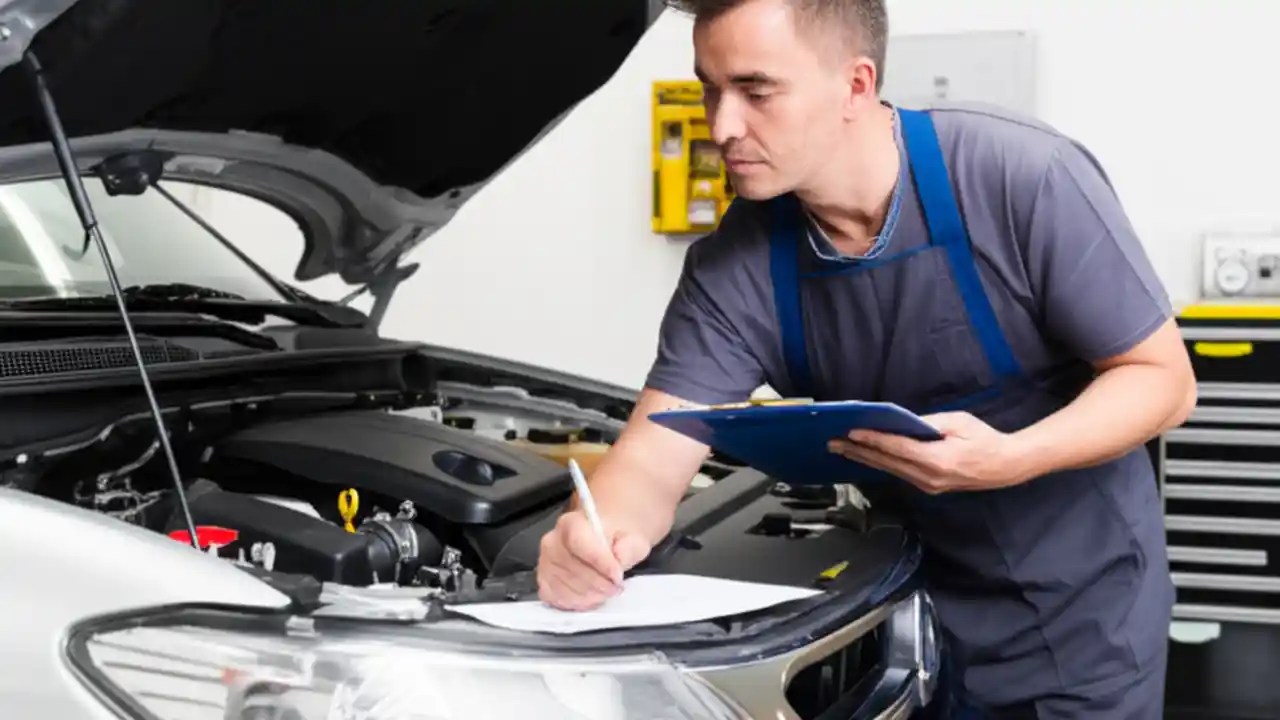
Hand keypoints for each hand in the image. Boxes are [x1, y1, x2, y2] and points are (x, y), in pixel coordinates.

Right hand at [536, 510, 650, 610]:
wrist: (605, 538)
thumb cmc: (615, 538)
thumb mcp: (631, 537)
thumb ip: (627, 548)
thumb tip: (618, 559)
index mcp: (571, 523)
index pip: (580, 543)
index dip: (600, 563)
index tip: (617, 575)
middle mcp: (552, 542)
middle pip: (572, 569)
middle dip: (599, 583)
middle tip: (616, 586)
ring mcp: (545, 564)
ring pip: (565, 587)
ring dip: (590, 595)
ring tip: (605, 590)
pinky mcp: (544, 582)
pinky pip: (557, 598)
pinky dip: (577, 602)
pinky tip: (591, 597)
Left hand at [827, 411, 1030, 494]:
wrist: (1005, 467)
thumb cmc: (984, 439)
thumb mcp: (957, 422)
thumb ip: (928, 423)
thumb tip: (900, 422)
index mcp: (937, 460)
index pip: (897, 448)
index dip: (872, 440)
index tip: (851, 433)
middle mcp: (929, 477)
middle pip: (886, 462)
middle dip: (858, 451)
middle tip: (833, 442)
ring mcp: (928, 486)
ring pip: (889, 470)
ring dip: (865, 459)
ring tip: (842, 449)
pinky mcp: (928, 487)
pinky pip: (899, 474)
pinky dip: (881, 464)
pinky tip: (866, 457)